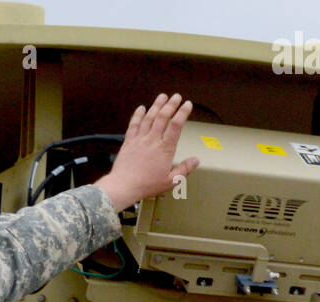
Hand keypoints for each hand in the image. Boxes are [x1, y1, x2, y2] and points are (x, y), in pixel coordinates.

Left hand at [96, 93, 200, 211]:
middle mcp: (153, 140)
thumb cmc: (146, 186)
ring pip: (149, 117)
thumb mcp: (170, 181)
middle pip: (163, 116)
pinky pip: (134, 124)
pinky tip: (141, 108)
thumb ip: (184, 169)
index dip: (183, 112)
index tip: (187, 105)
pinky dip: (138, 114)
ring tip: (162, 97)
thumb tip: (195, 161)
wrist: (124, 186)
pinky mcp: (129, 142)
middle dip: (171, 104)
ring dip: (157, 105)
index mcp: (165, 149)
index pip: (176, 125)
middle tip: (176, 97)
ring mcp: (140, 139)